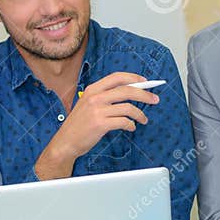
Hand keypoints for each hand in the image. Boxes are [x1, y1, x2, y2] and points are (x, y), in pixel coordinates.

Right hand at [34, 72, 159, 179]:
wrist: (65, 141)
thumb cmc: (79, 124)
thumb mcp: (88, 104)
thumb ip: (105, 97)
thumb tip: (129, 93)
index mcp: (92, 89)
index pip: (117, 77)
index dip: (133, 78)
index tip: (145, 82)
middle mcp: (95, 97)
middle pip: (127, 90)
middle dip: (145, 95)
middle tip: (154, 99)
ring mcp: (97, 110)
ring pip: (128, 107)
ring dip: (140, 114)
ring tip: (143, 119)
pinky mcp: (100, 124)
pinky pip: (124, 122)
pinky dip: (131, 125)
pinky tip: (131, 127)